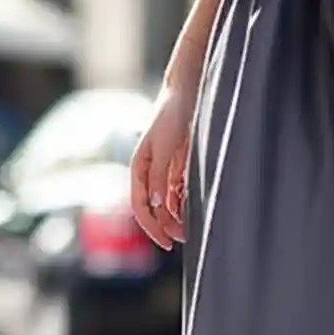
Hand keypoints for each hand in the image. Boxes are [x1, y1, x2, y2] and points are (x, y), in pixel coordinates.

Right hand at [130, 82, 195, 249]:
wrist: (187, 91)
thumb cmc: (171, 116)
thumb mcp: (164, 147)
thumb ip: (159, 176)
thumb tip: (157, 206)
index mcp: (139, 167)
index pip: (141, 206)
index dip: (152, 227)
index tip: (167, 243)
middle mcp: (149, 171)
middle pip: (153, 208)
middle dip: (166, 226)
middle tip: (184, 241)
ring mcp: (164, 169)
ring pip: (167, 203)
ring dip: (176, 218)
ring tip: (192, 231)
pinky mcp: (178, 165)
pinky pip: (178, 191)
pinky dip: (184, 204)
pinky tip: (194, 212)